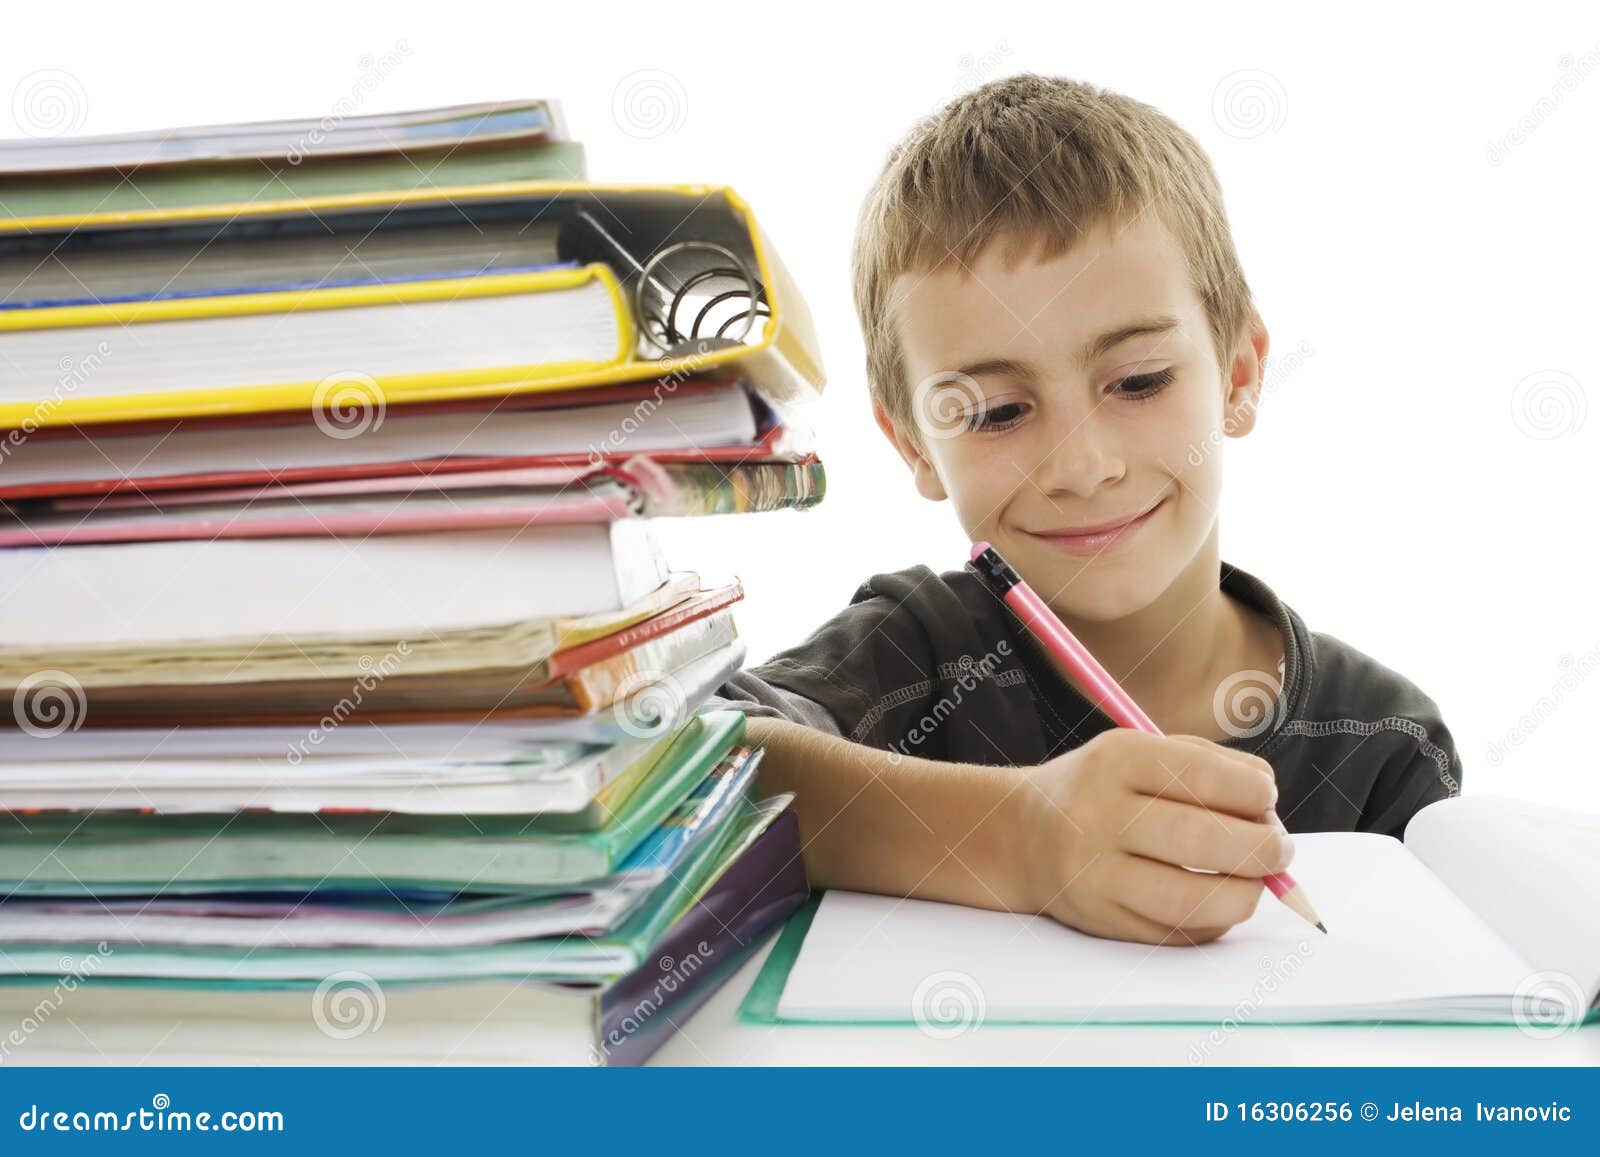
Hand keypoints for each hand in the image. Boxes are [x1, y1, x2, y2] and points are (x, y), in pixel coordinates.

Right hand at [1009, 729, 1291, 944]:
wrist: (1025, 833)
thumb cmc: (1105, 788)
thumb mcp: (1142, 752)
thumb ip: (1212, 768)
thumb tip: (1272, 817)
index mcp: (1116, 760)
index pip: (1203, 776)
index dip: (1255, 793)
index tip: (1268, 800)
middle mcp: (1099, 815)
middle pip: (1202, 840)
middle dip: (1264, 850)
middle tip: (1280, 852)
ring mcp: (1096, 874)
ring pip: (1191, 900)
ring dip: (1245, 895)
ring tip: (1254, 882)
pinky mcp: (1101, 920)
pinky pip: (1177, 933)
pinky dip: (1213, 921)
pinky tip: (1216, 900)